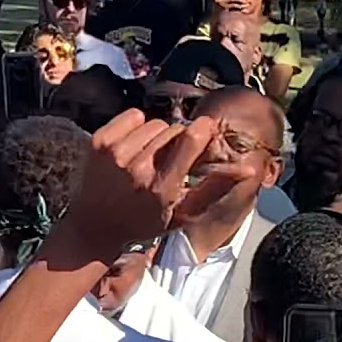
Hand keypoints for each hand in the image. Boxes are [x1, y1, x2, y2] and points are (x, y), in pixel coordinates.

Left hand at [54, 110, 255, 258]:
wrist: (95, 226)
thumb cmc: (143, 222)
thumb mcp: (181, 213)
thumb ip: (213, 188)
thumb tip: (247, 168)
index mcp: (160, 187)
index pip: (189, 140)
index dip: (202, 130)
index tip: (206, 128)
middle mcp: (137, 168)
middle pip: (174, 130)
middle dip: (179, 140)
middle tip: (171, 157)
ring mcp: (115, 152)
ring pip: (155, 123)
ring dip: (158, 135)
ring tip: (150, 155)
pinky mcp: (99, 141)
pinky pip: (133, 116)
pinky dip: (137, 126)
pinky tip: (134, 145)